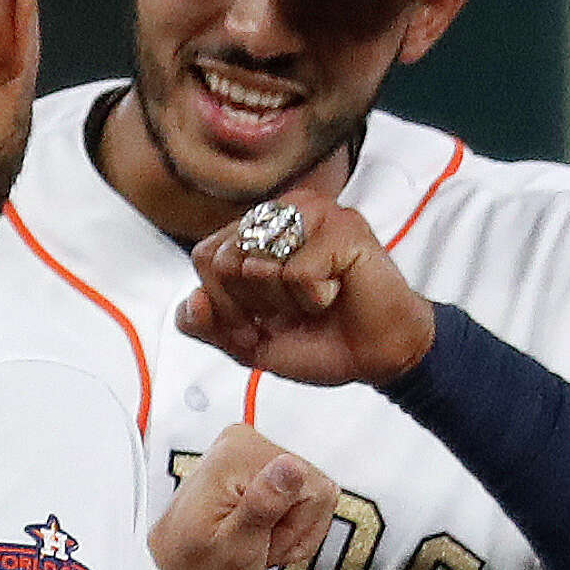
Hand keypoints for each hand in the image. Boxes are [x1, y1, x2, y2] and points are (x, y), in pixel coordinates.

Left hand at [148, 424, 337, 569]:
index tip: (263, 539)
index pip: (315, 488)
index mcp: (239, 454)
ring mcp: (254, 454)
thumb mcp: (234, 545)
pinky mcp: (261, 468)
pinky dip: (286, 527)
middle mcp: (246, 443)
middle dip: (292, 530)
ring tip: (255, 541)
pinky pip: (300, 498)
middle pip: (316, 490)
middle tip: (257, 544)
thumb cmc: (196, 566)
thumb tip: (292, 466)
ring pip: (313, 496)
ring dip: (290, 531)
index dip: (295, 527)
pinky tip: (260, 534)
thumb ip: (264, 504)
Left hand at [178, 192, 435, 389]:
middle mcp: (280, 214)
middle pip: (225, 260)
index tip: (257, 325)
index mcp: (253, 232)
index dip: (224, 305)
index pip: (205, 258)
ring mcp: (312, 212)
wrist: (377, 357)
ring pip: (258, 264)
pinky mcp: (343, 224)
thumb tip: (192, 301)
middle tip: (292, 315)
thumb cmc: (319, 341)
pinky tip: (338, 291)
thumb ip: (208, 326)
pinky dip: (315, 298)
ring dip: (286, 302)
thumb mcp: (248, 344)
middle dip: (254, 307)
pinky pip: (297, 272)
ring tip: (317, 300)